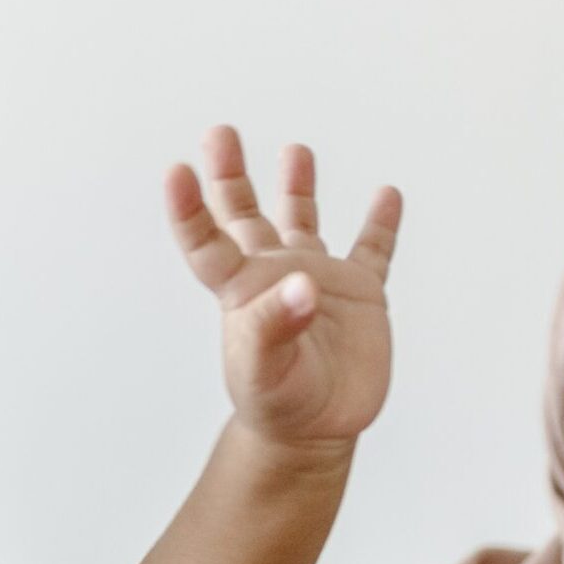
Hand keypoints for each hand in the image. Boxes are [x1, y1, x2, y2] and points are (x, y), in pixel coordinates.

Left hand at [167, 126, 399, 448]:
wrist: (312, 431)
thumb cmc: (276, 403)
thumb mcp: (266, 371)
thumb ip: (276, 328)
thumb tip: (303, 285)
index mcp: (242, 291)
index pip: (207, 242)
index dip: (189, 208)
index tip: (177, 170)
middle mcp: (275, 274)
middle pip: (244, 215)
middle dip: (230, 174)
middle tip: (219, 133)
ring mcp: (317, 280)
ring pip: (303, 221)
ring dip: (299, 187)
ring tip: (294, 151)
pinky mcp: (361, 295)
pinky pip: (373, 251)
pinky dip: (381, 223)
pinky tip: (386, 195)